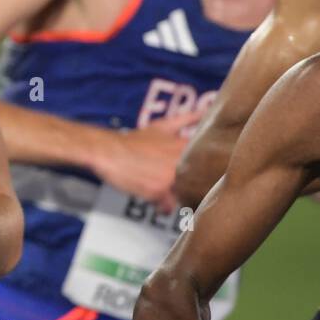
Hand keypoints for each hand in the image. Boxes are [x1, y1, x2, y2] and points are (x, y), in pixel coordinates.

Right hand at [92, 105, 207, 212]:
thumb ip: (187, 120)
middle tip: (191, 192)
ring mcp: (171, 177)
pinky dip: (164, 207)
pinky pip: (168, 207)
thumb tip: (204, 112)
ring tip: (173, 198)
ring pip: (186, 197)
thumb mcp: (162, 126)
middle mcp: (181, 162)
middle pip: (201, 184)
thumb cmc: (133, 141)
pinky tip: (159, 203)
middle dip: (195, 189)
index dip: (209, 173)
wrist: (108, 151)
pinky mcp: (158, 191)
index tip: (207, 177)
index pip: (211, 164)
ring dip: (181, 200)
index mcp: (186, 147)